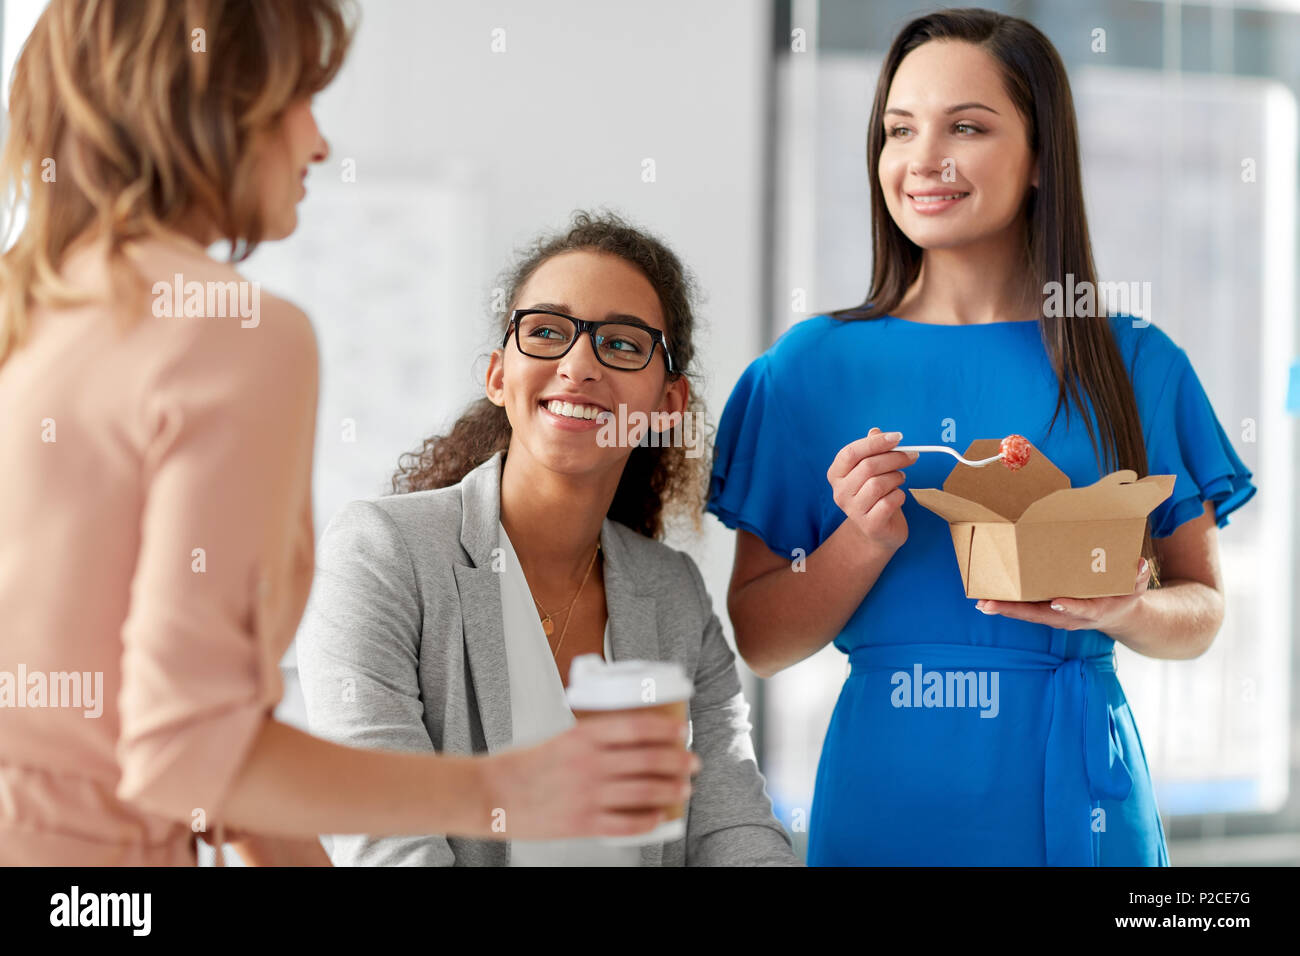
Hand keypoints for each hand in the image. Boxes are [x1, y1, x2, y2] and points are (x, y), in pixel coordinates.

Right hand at [484, 713, 700, 840]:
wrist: (491, 795)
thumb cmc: (523, 766)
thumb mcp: (560, 739)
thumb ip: (592, 740)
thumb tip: (627, 740)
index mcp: (582, 737)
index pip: (637, 727)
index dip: (666, 728)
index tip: (681, 729)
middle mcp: (589, 764)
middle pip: (648, 759)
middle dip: (678, 760)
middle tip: (692, 761)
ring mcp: (587, 795)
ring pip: (644, 791)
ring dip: (671, 789)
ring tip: (685, 789)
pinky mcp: (582, 823)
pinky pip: (625, 824)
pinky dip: (647, 820)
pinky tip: (660, 817)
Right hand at [827, 427, 919, 552]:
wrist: (877, 531)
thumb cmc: (876, 495)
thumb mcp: (872, 470)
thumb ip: (872, 451)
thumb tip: (875, 431)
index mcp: (836, 474)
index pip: (850, 452)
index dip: (875, 443)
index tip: (897, 437)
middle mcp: (840, 493)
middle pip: (868, 466)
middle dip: (895, 458)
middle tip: (912, 456)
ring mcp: (853, 511)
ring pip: (879, 484)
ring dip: (897, 478)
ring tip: (900, 479)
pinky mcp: (870, 525)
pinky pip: (890, 502)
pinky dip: (900, 496)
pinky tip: (898, 496)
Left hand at [974, 558, 1151, 634]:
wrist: (1116, 615)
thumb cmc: (1123, 597)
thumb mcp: (1135, 587)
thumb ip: (1136, 576)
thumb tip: (1137, 563)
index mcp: (1092, 610)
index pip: (1081, 609)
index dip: (1070, 607)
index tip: (1057, 601)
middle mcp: (1069, 617)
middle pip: (1040, 615)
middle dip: (1015, 610)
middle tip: (989, 604)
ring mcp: (1055, 617)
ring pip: (1027, 614)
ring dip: (1004, 608)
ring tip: (981, 601)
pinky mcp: (1046, 612)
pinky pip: (1024, 610)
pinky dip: (1006, 605)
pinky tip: (987, 598)